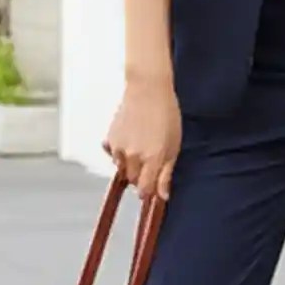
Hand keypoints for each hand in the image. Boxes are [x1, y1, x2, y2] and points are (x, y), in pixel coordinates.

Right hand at [103, 74, 181, 200]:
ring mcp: (119, 148)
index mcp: (152, 158)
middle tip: (150, 164)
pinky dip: (120, 153)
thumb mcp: (174, 145)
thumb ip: (166, 173)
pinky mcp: (110, 139)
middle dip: (141, 177)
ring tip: (141, 149)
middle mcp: (133, 156)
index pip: (145, 189)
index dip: (149, 191)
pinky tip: (130, 141)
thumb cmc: (165, 113)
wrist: (147, 89)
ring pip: (122, 169)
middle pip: (133, 180)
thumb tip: (163, 195)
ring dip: (130, 166)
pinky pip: (113, 155)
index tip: (153, 188)